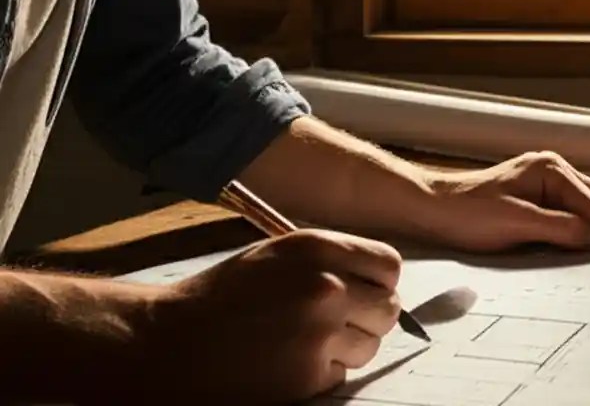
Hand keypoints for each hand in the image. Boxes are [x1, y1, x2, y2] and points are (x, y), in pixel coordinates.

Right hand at [139, 230, 402, 403]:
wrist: (166, 343)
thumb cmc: (220, 299)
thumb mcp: (277, 257)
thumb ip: (329, 262)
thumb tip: (377, 282)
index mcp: (317, 248)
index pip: (388, 265)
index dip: (379, 283)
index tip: (364, 293)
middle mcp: (326, 286)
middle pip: (388, 309)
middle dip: (368, 320)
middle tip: (337, 326)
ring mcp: (320, 333)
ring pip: (369, 347)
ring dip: (345, 350)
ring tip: (302, 344)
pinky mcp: (309, 376)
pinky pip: (340, 376)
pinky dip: (321, 375)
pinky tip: (287, 364)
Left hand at [422, 151, 589, 252]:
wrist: (433, 208)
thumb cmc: (469, 213)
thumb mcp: (518, 223)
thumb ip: (562, 228)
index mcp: (551, 170)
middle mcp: (552, 169)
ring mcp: (544, 180)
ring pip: (585, 203)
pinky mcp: (535, 194)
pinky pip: (569, 210)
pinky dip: (582, 225)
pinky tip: (587, 241)